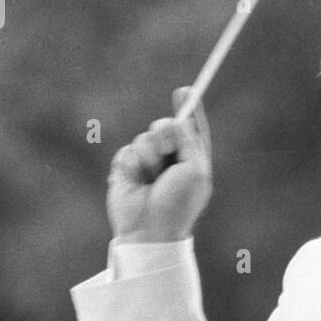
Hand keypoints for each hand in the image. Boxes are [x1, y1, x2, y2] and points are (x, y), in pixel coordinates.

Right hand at [108, 87, 212, 242]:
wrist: (149, 229)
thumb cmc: (178, 204)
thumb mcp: (193, 169)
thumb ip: (188, 140)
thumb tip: (177, 120)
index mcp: (192, 160)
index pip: (192, 130)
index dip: (189, 110)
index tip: (185, 90)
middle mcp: (170, 160)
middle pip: (166, 127)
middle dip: (165, 134)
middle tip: (166, 151)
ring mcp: (147, 165)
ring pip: (145, 138)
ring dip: (149, 155)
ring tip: (151, 178)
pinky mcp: (126, 170)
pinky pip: (127, 151)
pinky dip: (132, 164)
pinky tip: (135, 182)